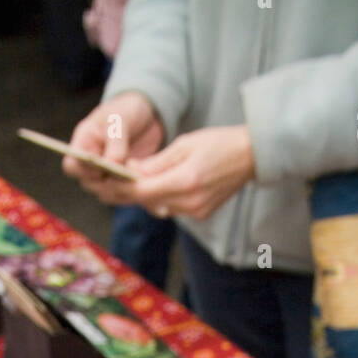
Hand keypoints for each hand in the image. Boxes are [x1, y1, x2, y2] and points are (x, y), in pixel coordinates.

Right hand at [63, 92, 163, 202]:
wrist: (145, 116)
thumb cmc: (125, 111)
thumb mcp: (119, 120)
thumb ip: (115, 142)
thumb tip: (114, 166)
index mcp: (82, 145)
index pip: (71, 166)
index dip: (83, 170)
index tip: (102, 165)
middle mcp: (91, 165)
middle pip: (90, 185)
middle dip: (108, 183)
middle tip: (128, 176)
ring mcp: (106, 177)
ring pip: (108, 194)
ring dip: (123, 191)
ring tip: (141, 181)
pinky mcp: (123, 184)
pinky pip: (125, 197)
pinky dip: (136, 195)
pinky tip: (150, 192)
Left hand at [122, 126, 256, 219]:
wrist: (251, 156)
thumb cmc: (218, 143)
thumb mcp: (184, 144)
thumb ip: (156, 162)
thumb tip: (130, 171)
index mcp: (185, 181)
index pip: (143, 190)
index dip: (122, 187)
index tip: (106, 181)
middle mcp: (190, 201)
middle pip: (149, 201)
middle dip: (130, 191)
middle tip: (112, 181)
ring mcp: (196, 211)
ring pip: (159, 206)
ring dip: (147, 194)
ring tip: (133, 180)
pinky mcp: (200, 214)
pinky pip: (173, 208)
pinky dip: (163, 197)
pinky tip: (160, 185)